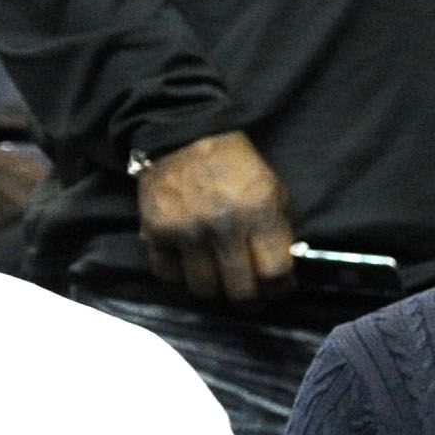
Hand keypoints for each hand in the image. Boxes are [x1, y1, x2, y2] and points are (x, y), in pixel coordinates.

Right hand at [135, 131, 293, 304]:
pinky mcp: (154, 230)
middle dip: (250, 297)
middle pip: (240, 290)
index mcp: (258, 214)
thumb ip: (277, 232)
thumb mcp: (273, 191)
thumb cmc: (237, 166)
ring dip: (215, 289)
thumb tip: (278, 273)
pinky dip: (179, 276)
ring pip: (204, 289)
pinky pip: (167, 274)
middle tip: (250, 292)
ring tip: (220, 279)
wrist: (184, 136)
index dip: (279, 289)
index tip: (278, 289)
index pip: (273, 273)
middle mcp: (221, 226)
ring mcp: (185, 231)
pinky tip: (190, 265)